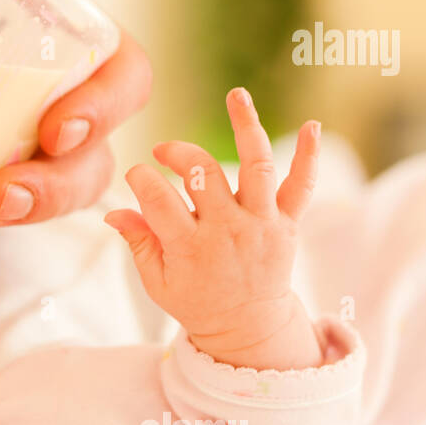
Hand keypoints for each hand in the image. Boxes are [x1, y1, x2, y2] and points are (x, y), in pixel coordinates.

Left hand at [0, 0, 154, 229]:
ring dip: (36, 206)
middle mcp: (67, 106)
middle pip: (102, 149)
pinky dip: (1, 219)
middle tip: (9, 188)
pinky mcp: (4, 197)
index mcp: (69, 48)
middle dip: (67, 177)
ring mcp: (39, 159)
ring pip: (70, 192)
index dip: (108, 102)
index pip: (123, 71)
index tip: (57, 128)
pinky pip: (22, 215)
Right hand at [105, 88, 323, 371]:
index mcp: (190, 248)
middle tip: (163, 153)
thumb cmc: (197, 303)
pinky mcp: (286, 224)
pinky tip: (311, 125)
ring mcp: (261, 225)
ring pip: (255, 167)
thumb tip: (113, 211)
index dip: (140, 178)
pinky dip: (309, 157)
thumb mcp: (157, 283)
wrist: (249, 329)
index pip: (157, 198)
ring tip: (236, 95)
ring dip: (247, 127)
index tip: (135, 176)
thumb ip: (138, 242)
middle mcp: (228, 231)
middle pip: (202, 173)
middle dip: (177, 153)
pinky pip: (302, 187)